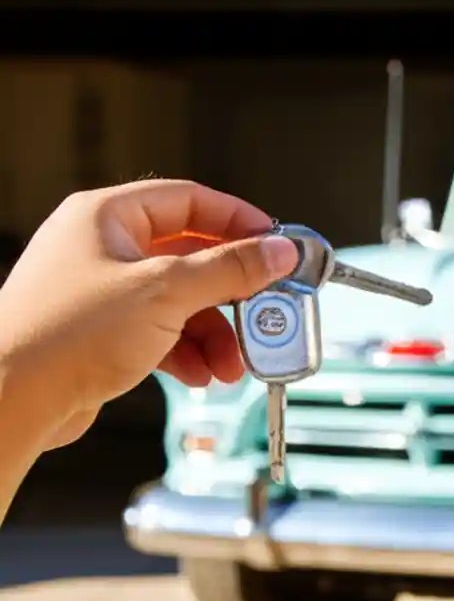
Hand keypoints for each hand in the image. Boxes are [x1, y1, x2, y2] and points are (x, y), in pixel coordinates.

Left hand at [0, 180, 297, 448]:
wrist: (10, 399)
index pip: (189, 201)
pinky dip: (188, 352)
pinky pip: (161, 331)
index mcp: (108, 216)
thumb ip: (230, 269)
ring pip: (180, 300)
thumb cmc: (68, 335)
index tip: (276, 244)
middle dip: (231, 293)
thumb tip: (280, 250)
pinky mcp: (101, 333)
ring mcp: (101, 292)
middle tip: (266, 310)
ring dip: (215, 333)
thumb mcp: (166, 293)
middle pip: (191, 256)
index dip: (239, 220)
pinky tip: (203, 375)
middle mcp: (102, 247)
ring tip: (233, 364)